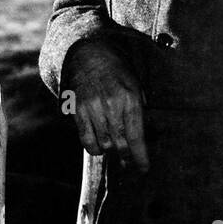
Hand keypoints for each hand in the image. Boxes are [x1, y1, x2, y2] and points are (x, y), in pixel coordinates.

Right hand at [62, 40, 148, 172]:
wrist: (89, 54)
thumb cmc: (117, 71)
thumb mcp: (135, 84)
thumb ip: (139, 107)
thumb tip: (144, 135)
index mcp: (129, 98)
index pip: (136, 136)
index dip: (140, 157)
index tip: (144, 169)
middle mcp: (111, 105)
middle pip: (120, 144)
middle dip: (127, 158)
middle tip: (130, 163)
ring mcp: (93, 108)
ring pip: (104, 144)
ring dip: (111, 152)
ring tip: (116, 151)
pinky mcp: (78, 111)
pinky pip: (86, 140)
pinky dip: (94, 148)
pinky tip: (100, 146)